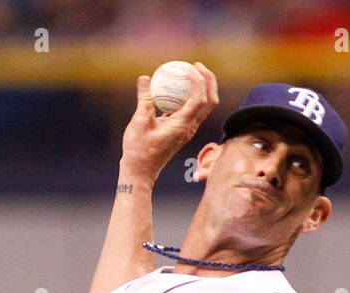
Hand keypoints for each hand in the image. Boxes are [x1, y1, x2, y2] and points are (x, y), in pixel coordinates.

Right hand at [119, 62, 218, 182]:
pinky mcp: (182, 130)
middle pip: (210, 101)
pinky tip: (177, 86)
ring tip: (191, 72)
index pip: (200, 99)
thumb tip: (145, 77)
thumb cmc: (139, 149)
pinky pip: (192, 109)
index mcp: (183, 125)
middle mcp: (190, 127)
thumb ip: (144, 98)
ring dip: (203, 87)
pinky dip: (190, 95)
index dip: (199, 80)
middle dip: (208, 80)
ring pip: (205, 106)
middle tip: (196, 65)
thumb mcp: (139, 121)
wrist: (141, 171)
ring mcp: (188, 129)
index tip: (189, 67)